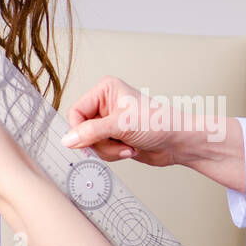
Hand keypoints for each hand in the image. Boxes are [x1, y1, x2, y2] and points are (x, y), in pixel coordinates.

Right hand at [62, 76, 176, 166]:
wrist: (178, 142)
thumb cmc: (159, 123)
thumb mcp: (122, 125)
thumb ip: (92, 132)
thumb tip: (68, 139)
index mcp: (105, 90)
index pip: (75, 112)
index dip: (80, 129)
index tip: (90, 141)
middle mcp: (104, 104)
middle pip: (81, 130)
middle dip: (100, 142)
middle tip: (118, 141)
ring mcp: (109, 123)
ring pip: (90, 143)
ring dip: (109, 150)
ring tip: (127, 145)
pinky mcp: (114, 138)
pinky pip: (101, 152)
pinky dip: (113, 154)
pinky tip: (129, 149)